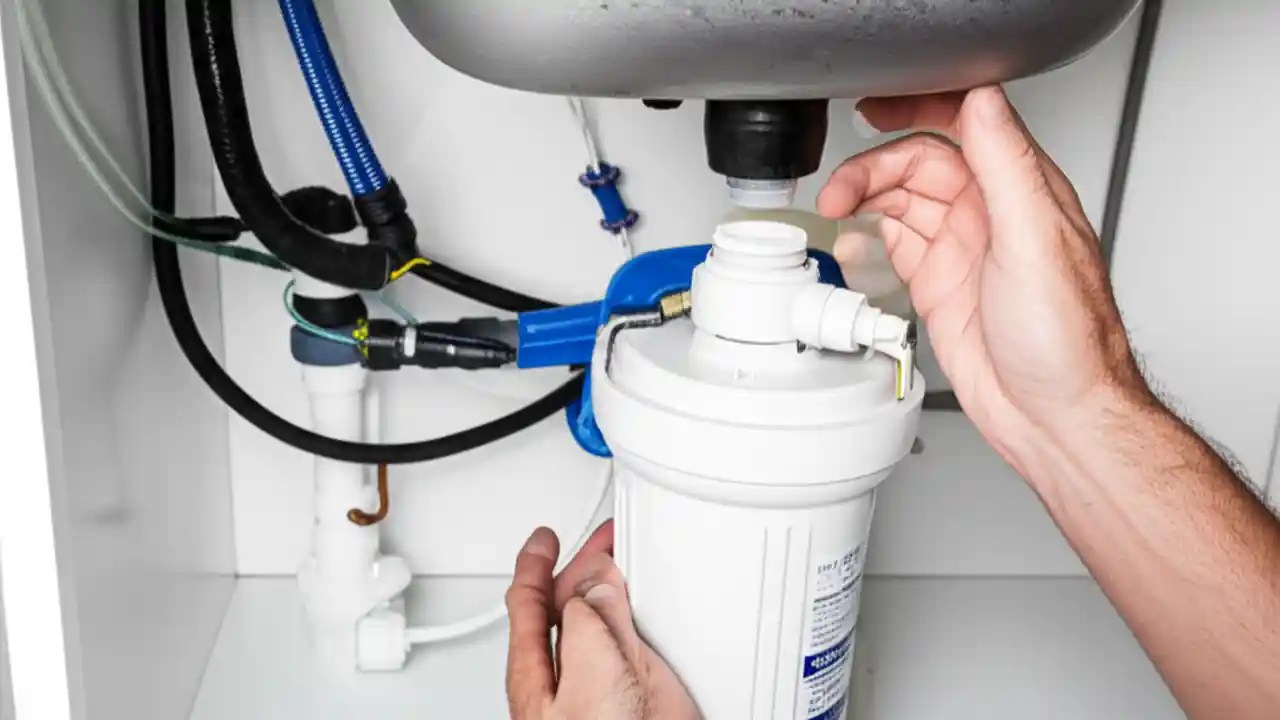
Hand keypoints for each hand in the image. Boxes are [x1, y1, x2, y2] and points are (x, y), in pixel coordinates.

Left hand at [505, 523, 699, 719]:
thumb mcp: (589, 671)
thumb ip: (588, 622)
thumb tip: (595, 582)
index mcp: (537, 677)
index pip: (528, 604)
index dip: (535, 564)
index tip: (544, 538)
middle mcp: (571, 684)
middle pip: (572, 610)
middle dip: (588, 569)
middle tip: (608, 540)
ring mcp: (609, 692)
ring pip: (612, 628)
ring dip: (623, 595)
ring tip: (636, 566)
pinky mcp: (646, 702)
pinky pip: (646, 649)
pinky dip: (655, 623)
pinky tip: (668, 614)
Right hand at [819, 86, 1146, 467]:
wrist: (1055, 417)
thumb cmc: (1067, 341)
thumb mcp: (1035, 240)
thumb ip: (1007, 165)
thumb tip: (984, 100)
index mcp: (1021, 191)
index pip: (966, 123)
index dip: (919, 105)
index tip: (876, 106)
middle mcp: (991, 215)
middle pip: (921, 162)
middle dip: (874, 165)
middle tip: (840, 188)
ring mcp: (963, 250)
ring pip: (903, 200)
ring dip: (865, 196)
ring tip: (835, 207)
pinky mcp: (941, 285)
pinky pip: (897, 243)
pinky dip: (868, 233)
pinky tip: (851, 235)